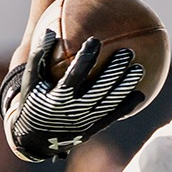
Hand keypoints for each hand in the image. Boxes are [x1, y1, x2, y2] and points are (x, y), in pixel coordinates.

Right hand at [0, 29, 145, 162]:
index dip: (86, 58)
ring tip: (138, 69)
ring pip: (110, 102)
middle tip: (127, 52)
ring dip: (125, 86)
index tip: (95, 40)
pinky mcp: (93, 129)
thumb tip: (50, 31)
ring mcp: (85, 122)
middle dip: (114, 70)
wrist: (35, 140)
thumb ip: (39, 57)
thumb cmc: (32, 102)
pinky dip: (127, 105)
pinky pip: (113, 116)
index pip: (75, 74)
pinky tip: (140, 93)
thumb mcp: (31, 82)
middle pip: (99, 88)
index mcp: (58, 97)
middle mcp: (74, 111)